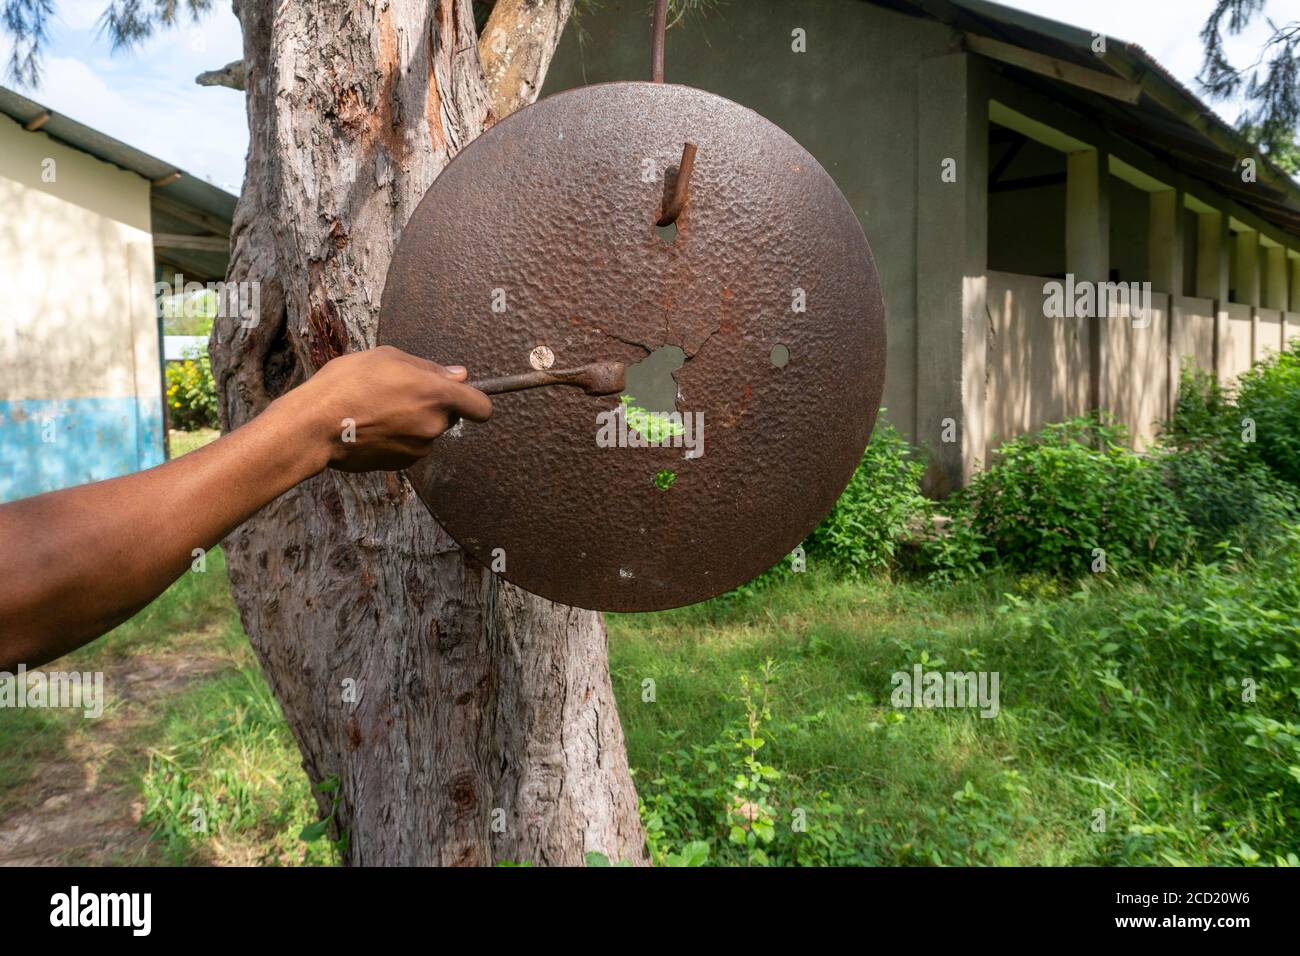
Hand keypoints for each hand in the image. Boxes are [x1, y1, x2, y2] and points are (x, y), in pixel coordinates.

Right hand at [282, 346, 492, 472]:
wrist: (314, 426)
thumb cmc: (347, 384)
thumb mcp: (388, 358)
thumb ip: (429, 368)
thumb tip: (460, 375)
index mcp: (437, 395)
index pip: (481, 406)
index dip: (475, 400)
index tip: (464, 396)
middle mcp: (435, 425)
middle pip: (449, 416)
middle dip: (433, 406)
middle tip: (399, 393)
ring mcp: (420, 448)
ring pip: (428, 432)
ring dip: (413, 422)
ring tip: (379, 409)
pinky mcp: (403, 464)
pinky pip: (411, 447)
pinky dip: (399, 438)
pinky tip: (373, 427)